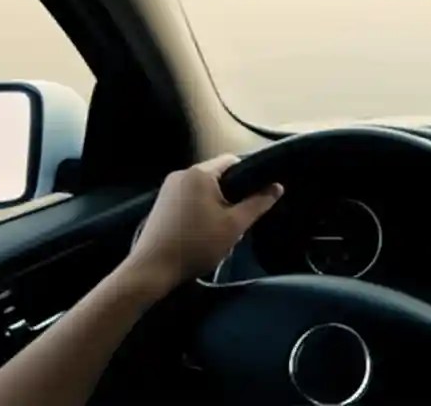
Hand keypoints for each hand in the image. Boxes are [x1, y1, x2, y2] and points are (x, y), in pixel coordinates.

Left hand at [122, 154, 282, 295]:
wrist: (152, 269)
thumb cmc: (196, 244)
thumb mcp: (234, 225)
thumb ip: (258, 204)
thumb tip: (277, 187)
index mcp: (200, 174)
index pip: (232, 161)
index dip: (249, 175)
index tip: (257, 196)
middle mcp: (181, 174)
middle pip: (217, 176)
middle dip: (231, 194)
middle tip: (239, 218)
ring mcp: (168, 189)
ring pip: (203, 189)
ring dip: (216, 204)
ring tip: (221, 229)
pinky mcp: (160, 204)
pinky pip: (189, 198)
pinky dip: (200, 209)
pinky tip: (202, 232)